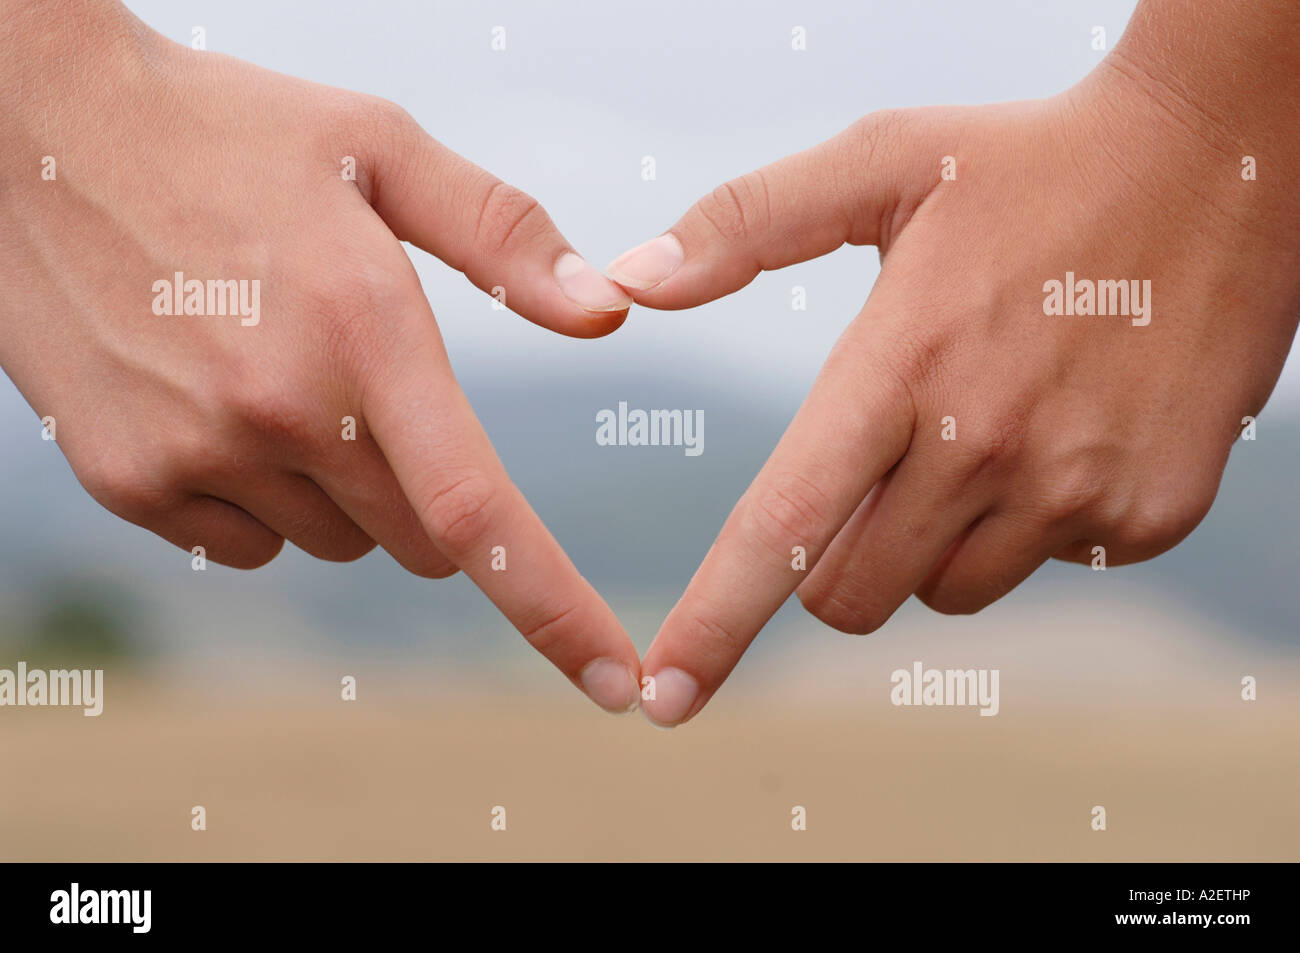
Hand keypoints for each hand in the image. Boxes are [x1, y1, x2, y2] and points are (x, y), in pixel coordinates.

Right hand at [0, 2, 641, 711]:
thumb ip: (506, 235)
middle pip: (419, 538)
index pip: (477, 510)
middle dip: (432, 494)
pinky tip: (222, 402)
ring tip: (284, 372)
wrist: (35, 130)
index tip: (615, 680)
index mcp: (365, 328)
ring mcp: (194, 454)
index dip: (554, 607)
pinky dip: (262, 499)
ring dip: (342, 489)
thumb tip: (609, 316)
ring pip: (335, 541)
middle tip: (380, 391)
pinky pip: (247, 544)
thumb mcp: (379, 147)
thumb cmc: (229, 131)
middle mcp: (281, 410)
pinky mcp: (127, 480)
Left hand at [609, 2, 1299, 724]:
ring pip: (946, 593)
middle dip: (831, 562)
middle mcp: (985, 446)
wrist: (1223, 162)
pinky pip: (1046, 567)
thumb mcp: (881, 161)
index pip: (782, 528)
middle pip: (852, 594)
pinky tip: (1059, 428)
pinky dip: (1030, 525)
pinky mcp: (1150, 515)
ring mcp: (1076, 489)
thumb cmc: (1027, 161)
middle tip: (873, 465)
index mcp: (900, 368)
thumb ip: (743, 224)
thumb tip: (629, 283)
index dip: (714, 621)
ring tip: (976, 430)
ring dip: (932, 543)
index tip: (664, 698)